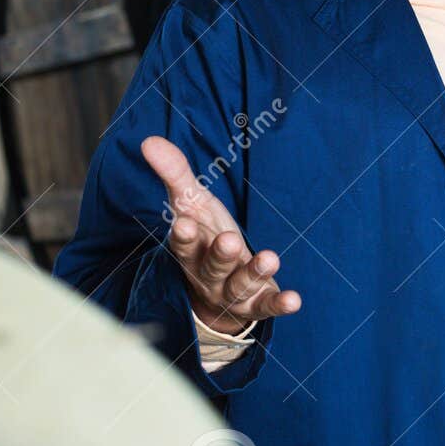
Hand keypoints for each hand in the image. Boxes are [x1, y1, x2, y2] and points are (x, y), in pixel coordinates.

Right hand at [140, 135, 301, 334]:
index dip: (183, 237)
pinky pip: (266, 305)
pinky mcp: (257, 302)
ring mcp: (232, 291)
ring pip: (239, 285)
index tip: (183, 224)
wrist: (217, 291)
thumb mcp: (192, 205)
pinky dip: (279, 304)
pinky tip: (294, 300)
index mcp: (191, 251)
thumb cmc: (205, 237)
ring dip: (254, 273)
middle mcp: (208, 274)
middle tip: (229, 240)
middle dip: (220, 255)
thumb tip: (149, 140)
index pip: (183, 245)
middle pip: (212, 266)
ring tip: (270, 258)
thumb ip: (175, 174)